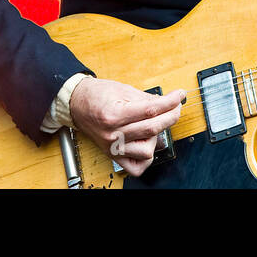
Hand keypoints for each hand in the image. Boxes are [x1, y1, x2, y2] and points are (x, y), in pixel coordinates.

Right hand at [68, 78, 185, 176]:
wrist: (76, 104)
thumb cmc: (97, 95)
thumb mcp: (122, 89)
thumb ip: (145, 98)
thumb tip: (166, 102)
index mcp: (114, 114)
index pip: (151, 110)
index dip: (170, 102)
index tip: (179, 95)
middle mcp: (113, 134)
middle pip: (152, 128)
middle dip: (171, 115)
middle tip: (176, 106)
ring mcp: (113, 147)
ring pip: (147, 149)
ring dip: (157, 135)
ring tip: (154, 124)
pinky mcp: (113, 155)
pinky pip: (136, 167)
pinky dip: (146, 158)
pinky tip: (147, 143)